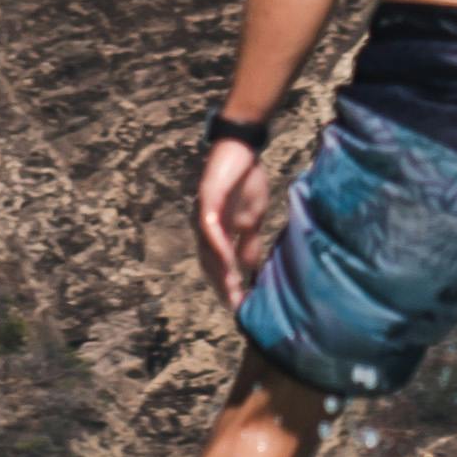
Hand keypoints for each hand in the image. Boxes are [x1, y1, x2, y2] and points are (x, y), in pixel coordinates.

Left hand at [193, 132, 270, 309]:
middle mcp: (204, 227)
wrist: (241, 148)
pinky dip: (219, 248)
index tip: (240, 308)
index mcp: (215, 233)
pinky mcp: (207, 199)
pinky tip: (229, 263)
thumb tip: (251, 269)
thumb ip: (249, 243)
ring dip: (221, 274)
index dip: (227, 288)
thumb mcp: (252, 218)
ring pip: (208, 252)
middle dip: (223, 288)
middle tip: (237, 308)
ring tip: (233, 293)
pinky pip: (210, 229)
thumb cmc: (245, 181)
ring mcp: (203, 214)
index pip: (217, 267)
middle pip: (210, 265)